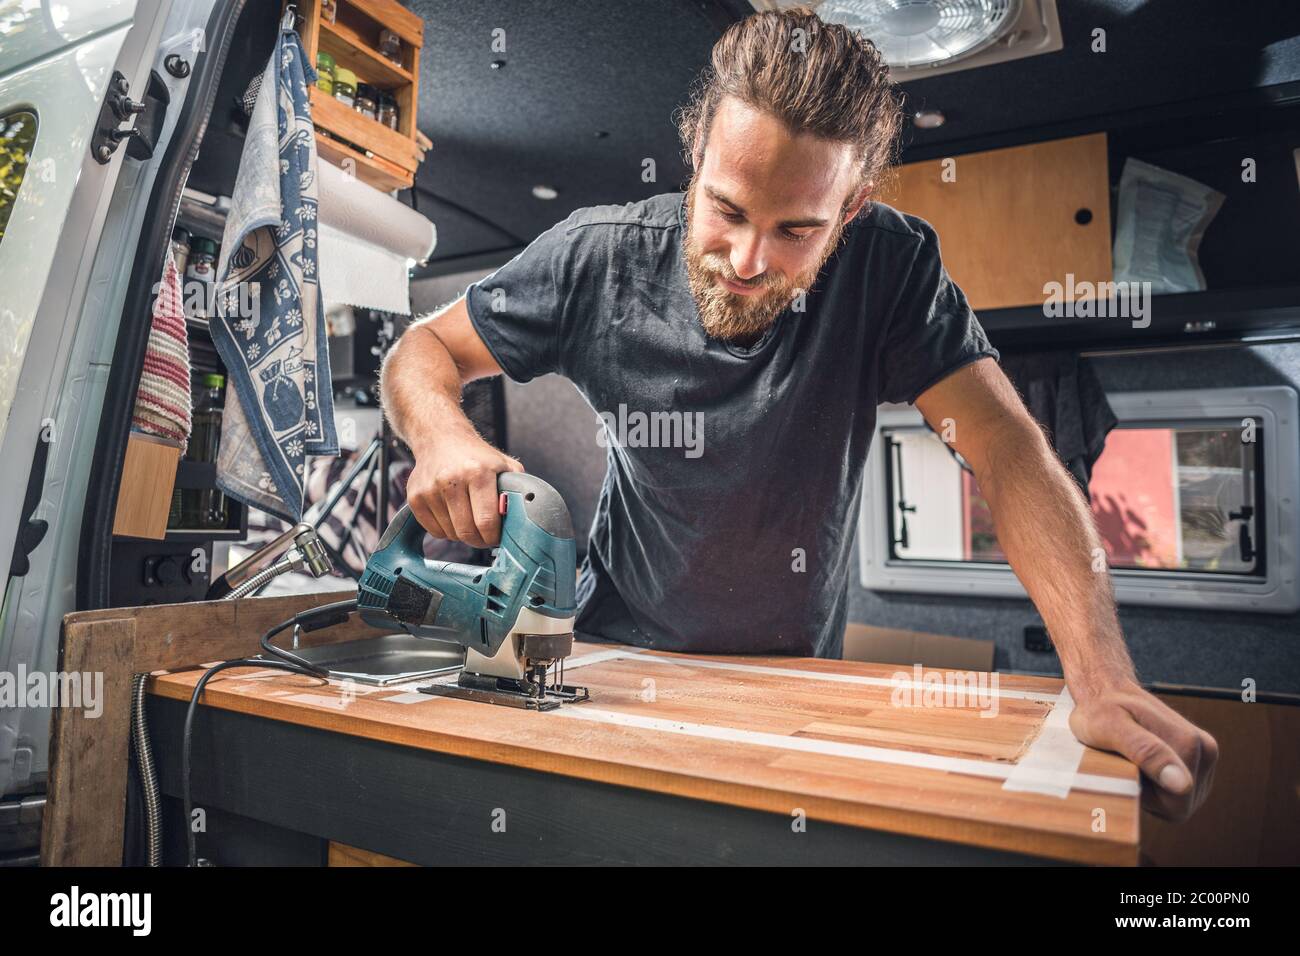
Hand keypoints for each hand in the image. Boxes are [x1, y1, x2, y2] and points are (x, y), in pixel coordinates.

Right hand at [404, 432, 523, 547]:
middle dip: (479, 541)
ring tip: (468, 519)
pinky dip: (445, 530)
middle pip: (467, 532)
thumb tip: (528, 516)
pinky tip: (452, 515)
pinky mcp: (415, 497)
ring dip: (462, 534)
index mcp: (478, 473)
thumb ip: (517, 488)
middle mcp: (452, 480)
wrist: (440, 437)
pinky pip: (434, 531)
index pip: (486, 521)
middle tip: (485, 536)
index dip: (493, 537)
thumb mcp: (504, 464)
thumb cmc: (476, 455)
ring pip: (450, 534)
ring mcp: (430, 489)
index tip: (497, 537)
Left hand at [1068, 680, 1217, 821]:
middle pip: (1182, 805)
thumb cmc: (1101, 709)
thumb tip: (1183, 784)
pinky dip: (1158, 786)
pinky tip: (1140, 764)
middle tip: (1125, 764)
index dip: (1146, 798)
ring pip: (1181, 801)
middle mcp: (1205, 750)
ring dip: (1154, 791)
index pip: (1177, 806)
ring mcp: (1205, 755)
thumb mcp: (1111, 728)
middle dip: (1151, 795)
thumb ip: (1146, 753)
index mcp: (1190, 745)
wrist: (1107, 690)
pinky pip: (1180, 793)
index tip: (1124, 770)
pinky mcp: (1199, 760)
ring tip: (1132, 762)